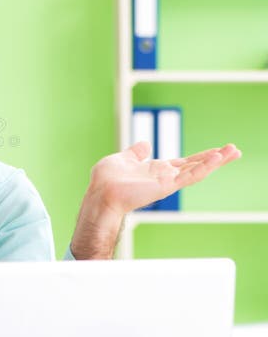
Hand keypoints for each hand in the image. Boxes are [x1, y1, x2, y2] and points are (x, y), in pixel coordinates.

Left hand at [70, 141, 241, 259]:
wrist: (100, 193)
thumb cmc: (106, 180)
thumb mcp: (122, 159)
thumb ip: (136, 152)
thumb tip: (145, 144)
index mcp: (155, 169)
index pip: (183, 162)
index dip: (200, 156)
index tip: (216, 150)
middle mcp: (164, 176)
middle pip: (195, 165)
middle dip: (215, 157)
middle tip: (235, 149)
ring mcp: (167, 182)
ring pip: (197, 170)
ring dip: (216, 161)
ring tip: (234, 151)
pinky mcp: (166, 186)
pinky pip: (188, 176)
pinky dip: (203, 167)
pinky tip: (216, 158)